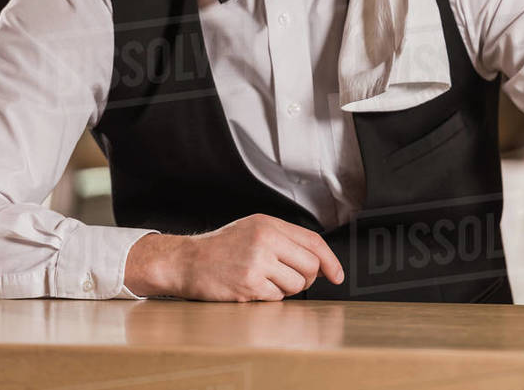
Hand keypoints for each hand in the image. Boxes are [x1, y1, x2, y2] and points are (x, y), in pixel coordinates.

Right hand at [125, 214, 343, 300]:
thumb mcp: (254, 229)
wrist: (186, 261)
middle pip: (310, 266)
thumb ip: (285, 239)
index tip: (337, 275)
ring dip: (286, 289)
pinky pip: (276, 298)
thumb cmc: (221, 248)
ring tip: (265, 280)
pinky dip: (269, 297)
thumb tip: (319, 261)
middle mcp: (265, 240)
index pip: (314, 242)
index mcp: (269, 224)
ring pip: (296, 285)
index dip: (331, 261)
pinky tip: (252, 287)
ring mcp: (257, 263)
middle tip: (291, 278)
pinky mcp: (248, 285)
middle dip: (307, 278)